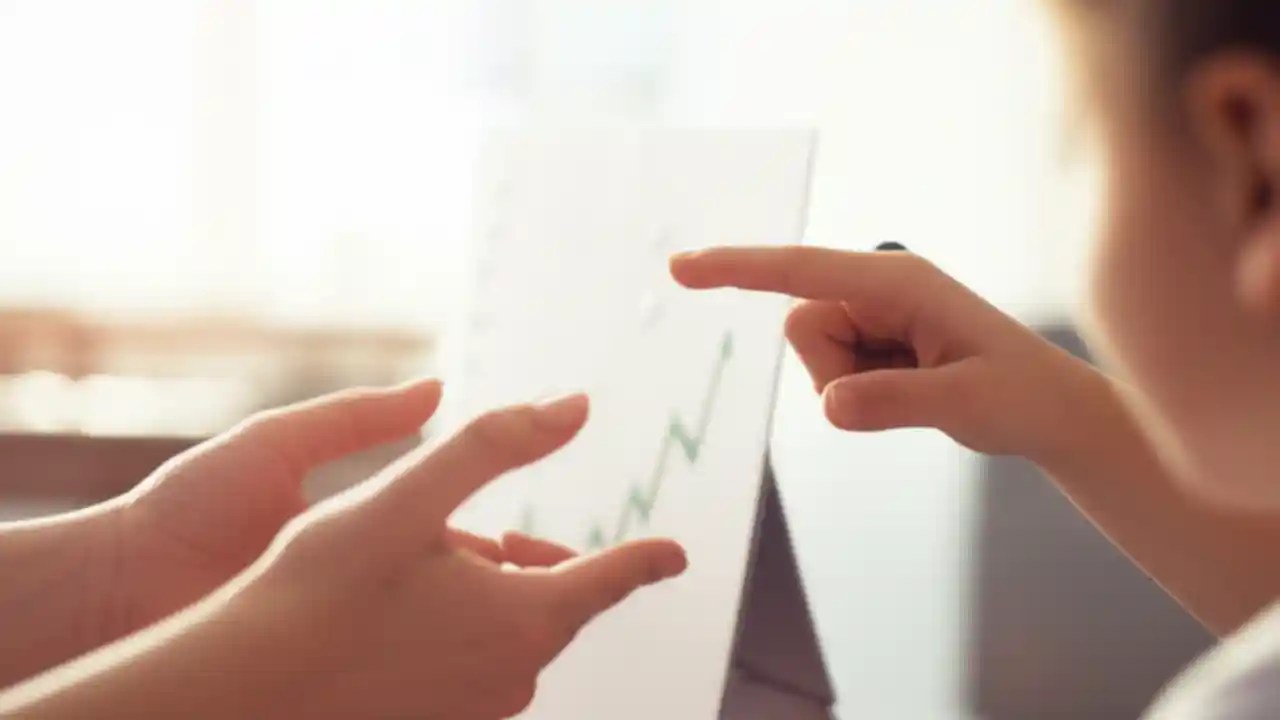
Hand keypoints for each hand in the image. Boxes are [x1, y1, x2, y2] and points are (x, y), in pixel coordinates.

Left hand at [106, 380, 568, 640]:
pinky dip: (431, 679)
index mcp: (355, 533)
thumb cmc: (186, 507)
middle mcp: (359, 588)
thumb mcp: (279, 445)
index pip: (455, 546)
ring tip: (531, 650)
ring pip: (430, 646)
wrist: (111, 582)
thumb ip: (359, 417)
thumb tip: (438, 388)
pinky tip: (467, 677)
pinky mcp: (319, 671)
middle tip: (566, 605)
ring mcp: (341, 633)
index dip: (508, 552)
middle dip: (515, 603)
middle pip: (457, 601)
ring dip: (482, 643)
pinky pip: (386, 679)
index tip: (553, 552)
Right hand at [218, 393, 686, 718]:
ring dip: (489, 594)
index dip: (646, 559)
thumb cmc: (320, 586)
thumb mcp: (410, 497)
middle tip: (494, 530)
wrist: (244, 690)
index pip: (612, 578)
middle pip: (554, 603)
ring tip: (424, 572)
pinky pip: (476, 666)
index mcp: (527, 618)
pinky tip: (399, 618)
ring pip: (510, 634)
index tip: (676, 554)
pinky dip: (461, 632)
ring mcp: (480, 710)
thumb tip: (576, 404)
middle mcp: (516, 676)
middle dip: (533, 559)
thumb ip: (496, 444)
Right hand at [671, 246, 1109, 463]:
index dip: (738, 268)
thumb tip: (830, 404)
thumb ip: (894, 401)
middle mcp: (878, 286)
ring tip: (913, 389)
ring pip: (811, 354)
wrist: (1050, 413)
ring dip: (847, 385)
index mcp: (899, 280)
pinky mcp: (872, 338)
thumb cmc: (1020, 396)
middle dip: (831, 370)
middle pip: (800, 326)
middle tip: (900, 390)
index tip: (682, 268)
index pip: (801, 271)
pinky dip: (858, 392)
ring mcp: (873, 312)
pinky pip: (829, 371)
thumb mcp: (964, 403)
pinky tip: (910, 388)